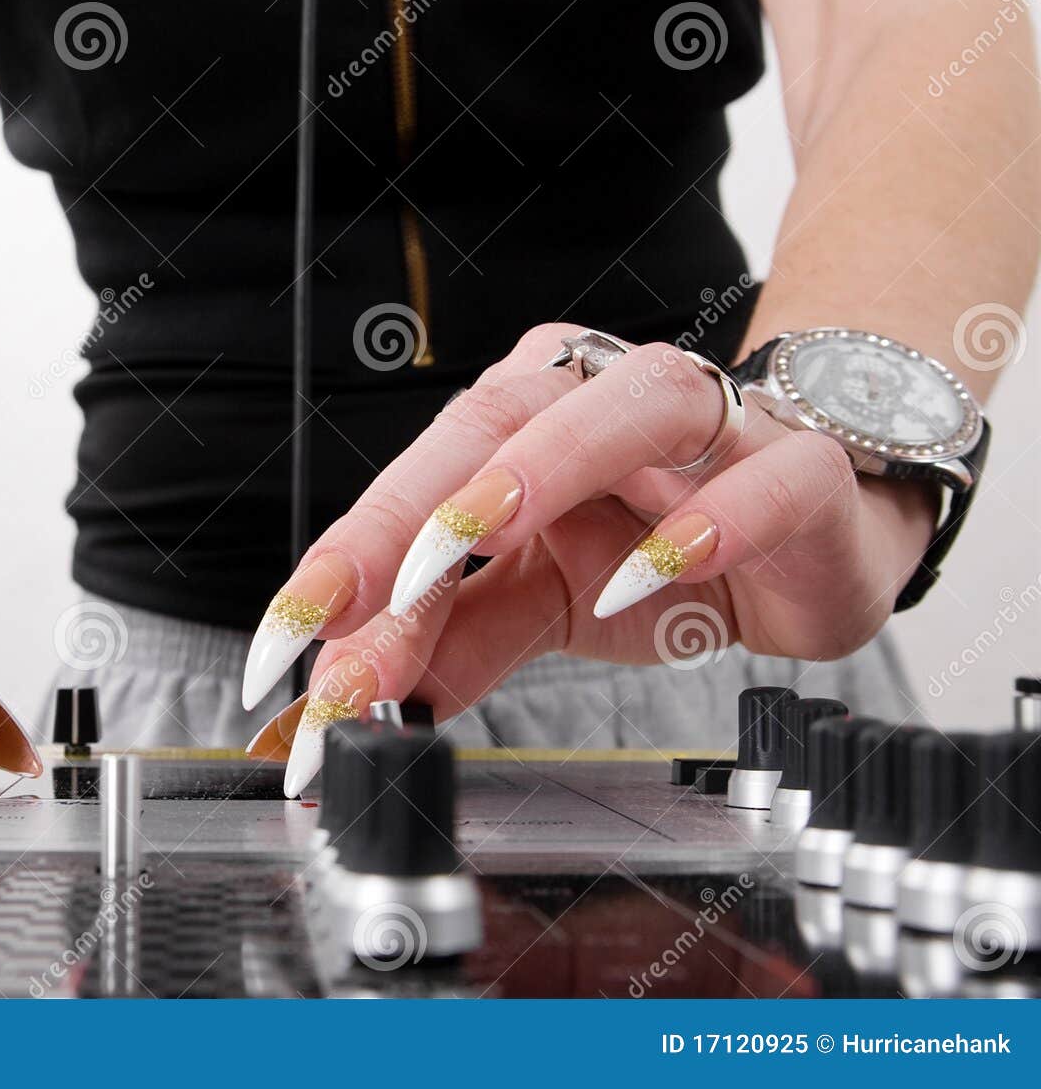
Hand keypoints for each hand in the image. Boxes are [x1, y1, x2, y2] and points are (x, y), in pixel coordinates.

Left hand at [240, 323, 937, 794]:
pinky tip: (658, 567)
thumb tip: (352, 695)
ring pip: (626, 408)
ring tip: (465, 540)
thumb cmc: (660, 550)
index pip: (419, 476)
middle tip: (345, 602)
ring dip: (539, 470)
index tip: (283, 641)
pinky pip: (766, 478)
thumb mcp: (535, 603)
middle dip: (412, 511)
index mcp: (523, 424)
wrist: (810, 544)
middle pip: (497, 420)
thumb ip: (449, 638)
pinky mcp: (801, 472)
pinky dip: (713, 518)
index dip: (344, 554)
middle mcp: (600, 399)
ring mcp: (708, 425)